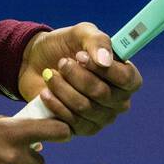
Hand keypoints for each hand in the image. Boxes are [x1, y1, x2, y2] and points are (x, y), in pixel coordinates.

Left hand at [17, 22, 142, 136]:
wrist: (36, 62)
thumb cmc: (65, 46)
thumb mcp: (81, 33)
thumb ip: (97, 41)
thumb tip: (105, 61)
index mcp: (126, 77)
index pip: (127, 79)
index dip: (104, 69)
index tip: (80, 55)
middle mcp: (118, 101)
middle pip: (102, 94)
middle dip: (76, 75)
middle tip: (62, 62)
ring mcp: (101, 118)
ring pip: (84, 107)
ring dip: (62, 88)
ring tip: (50, 74)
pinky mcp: (81, 129)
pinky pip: (71, 122)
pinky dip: (55, 104)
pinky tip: (46, 92)